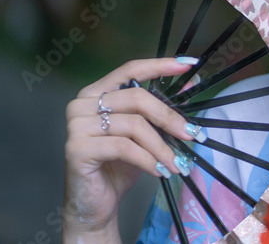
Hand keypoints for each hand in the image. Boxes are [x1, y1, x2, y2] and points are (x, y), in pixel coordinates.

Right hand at [62, 57, 199, 242]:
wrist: (96, 204)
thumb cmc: (119, 165)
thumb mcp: (146, 134)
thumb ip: (162, 109)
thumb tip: (191, 84)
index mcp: (97, 92)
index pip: (130, 69)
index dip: (160, 65)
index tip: (188, 65)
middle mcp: (82, 104)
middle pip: (137, 98)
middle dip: (169, 117)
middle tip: (191, 134)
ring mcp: (76, 125)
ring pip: (134, 125)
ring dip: (161, 146)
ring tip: (176, 163)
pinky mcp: (76, 148)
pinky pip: (124, 147)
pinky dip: (148, 159)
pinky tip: (159, 170)